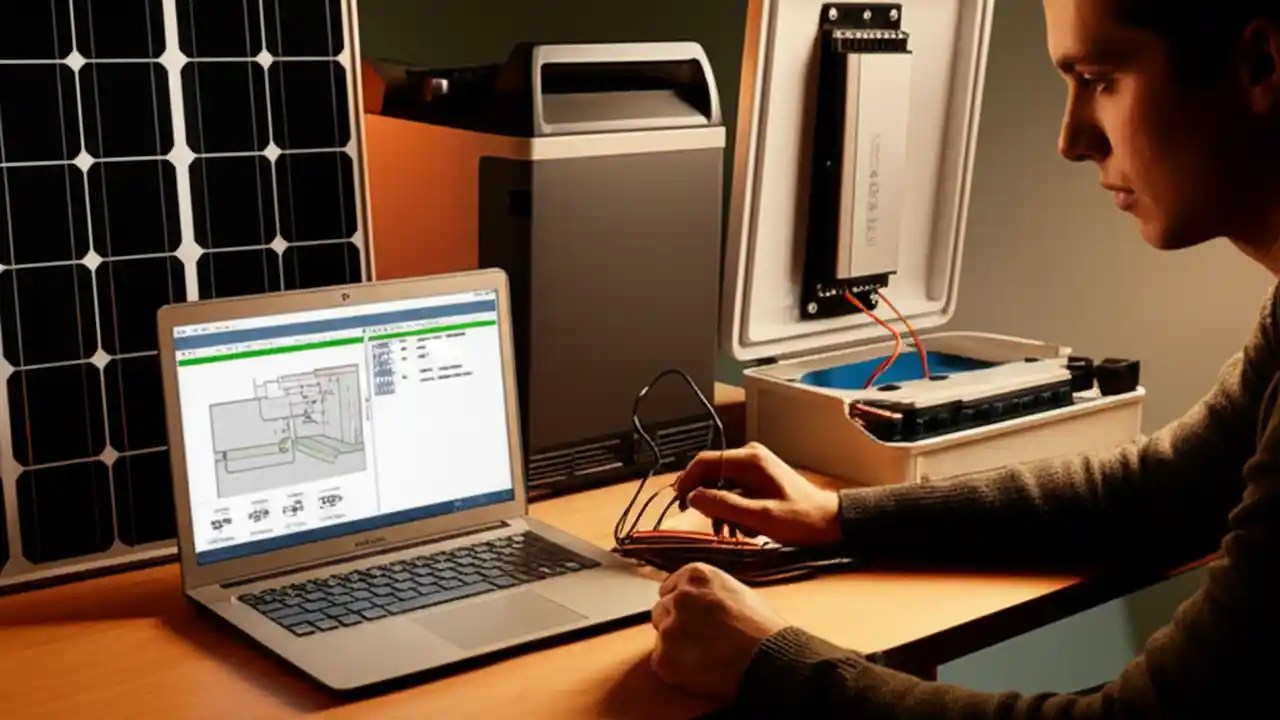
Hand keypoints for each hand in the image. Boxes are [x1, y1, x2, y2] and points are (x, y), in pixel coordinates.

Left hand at [650, 562, 788, 699]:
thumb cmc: (764, 629)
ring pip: (661, 636)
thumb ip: (711, 593)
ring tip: (704, 655)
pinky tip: (700, 669)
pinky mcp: (665, 657)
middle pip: (662, 610)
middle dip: (676, 624)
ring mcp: (670, 627)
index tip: (692, 617)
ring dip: (675, 645)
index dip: (682, 606)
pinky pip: (662, 662)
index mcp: (696, 575)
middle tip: (698, 639)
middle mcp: (679, 596)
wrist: (769, 658)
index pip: (670, 588)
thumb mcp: (739, 592)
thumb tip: (702, 602)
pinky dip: (676, 669)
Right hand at [674, 442, 841, 545]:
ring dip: (720, 508)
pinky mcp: (757, 480)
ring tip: (731, 530)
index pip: (703, 462)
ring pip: (720, 484)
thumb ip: (724, 506)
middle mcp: (750, 458)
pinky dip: (732, 508)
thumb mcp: (760, 516)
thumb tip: (694, 498)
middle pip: (710, 473)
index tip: (680, 503)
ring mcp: (754, 468)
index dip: (687, 482)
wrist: (830, 521)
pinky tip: (742, 526)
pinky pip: (732, 491)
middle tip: (711, 524)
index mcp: (750, 460)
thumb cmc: (802, 519)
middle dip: (706, 500)